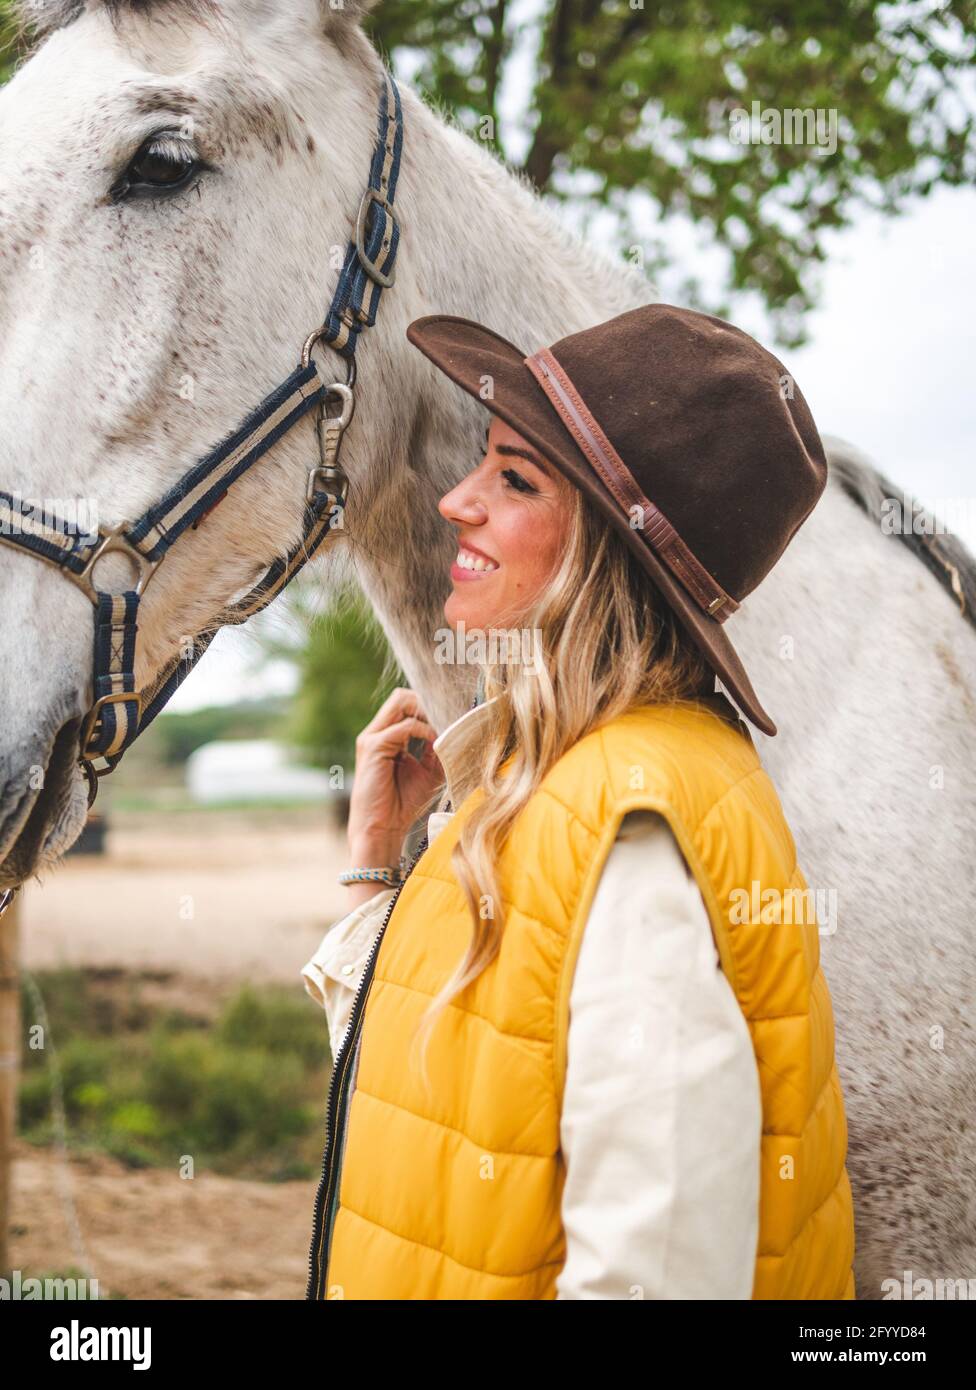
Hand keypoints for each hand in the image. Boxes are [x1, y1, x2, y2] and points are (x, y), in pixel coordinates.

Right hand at [346, 687, 442, 868]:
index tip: (453, 714)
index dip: (429, 705)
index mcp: (386, 737)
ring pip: (401, 702)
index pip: (406, 704)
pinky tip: (435, 743)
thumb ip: (437, 749)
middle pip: (402, 696)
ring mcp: (372, 738)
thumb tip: (455, 730)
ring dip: (427, 712)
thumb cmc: (403, 803)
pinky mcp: (373, 747)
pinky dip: (424, 730)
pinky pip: (404, 727)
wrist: (382, 828)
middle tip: (449, 716)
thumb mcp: (428, 770)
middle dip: (428, 702)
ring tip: (444, 728)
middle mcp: (376, 733)